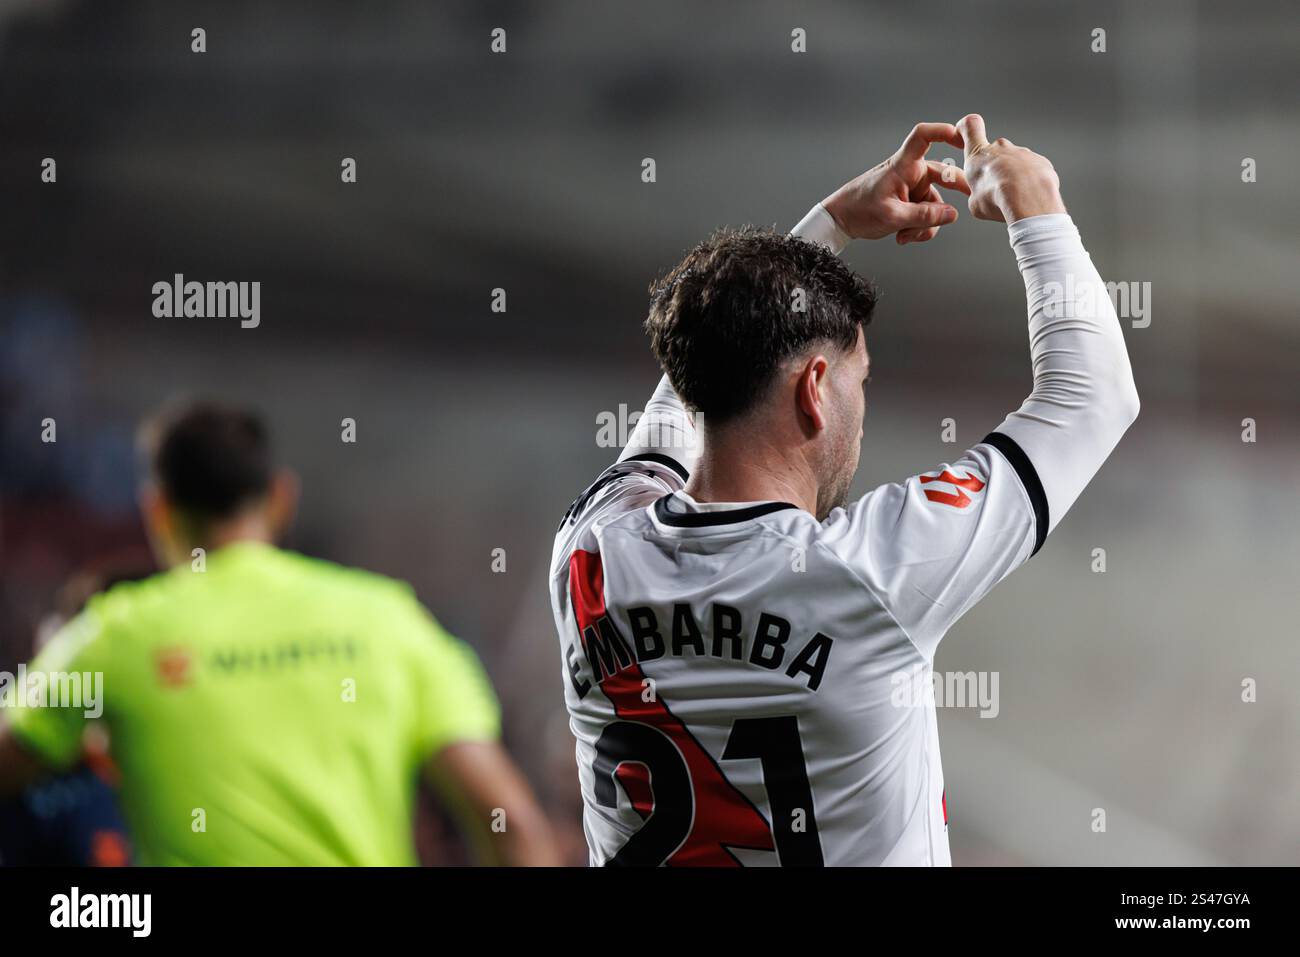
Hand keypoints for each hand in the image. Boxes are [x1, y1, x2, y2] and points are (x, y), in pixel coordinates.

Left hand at [822, 122, 971, 244]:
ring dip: (925, 224)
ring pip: (936, 204)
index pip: (924, 137)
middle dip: (950, 196)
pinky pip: (926, 215)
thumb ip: (923, 216)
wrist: (841, 221)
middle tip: (962, 204)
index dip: (943, 132)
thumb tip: (952, 214)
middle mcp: (911, 173)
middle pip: (943, 175)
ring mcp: (913, 188)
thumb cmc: (858, 209)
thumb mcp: (892, 216)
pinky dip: (919, 228)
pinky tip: (904, 236)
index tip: (962, 137)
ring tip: (905, 235)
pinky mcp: (911, 202)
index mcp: (903, 165)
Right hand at [956, 114, 1065, 223]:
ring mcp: (1022, 153)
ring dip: (1014, 178)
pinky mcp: (1040, 161)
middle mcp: (1001, 148)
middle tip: (996, 190)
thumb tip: (981, 198)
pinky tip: (1030, 196)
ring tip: (1015, 198)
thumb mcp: (974, 203)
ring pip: (1015, 164)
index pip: (970, 127)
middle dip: (995, 169)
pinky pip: (1033, 171)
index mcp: (978, 155)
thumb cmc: (997, 198)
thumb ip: (977, 194)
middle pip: (995, 152)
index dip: (967, 127)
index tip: (965, 130)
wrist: (1028, 198)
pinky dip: (1031, 182)